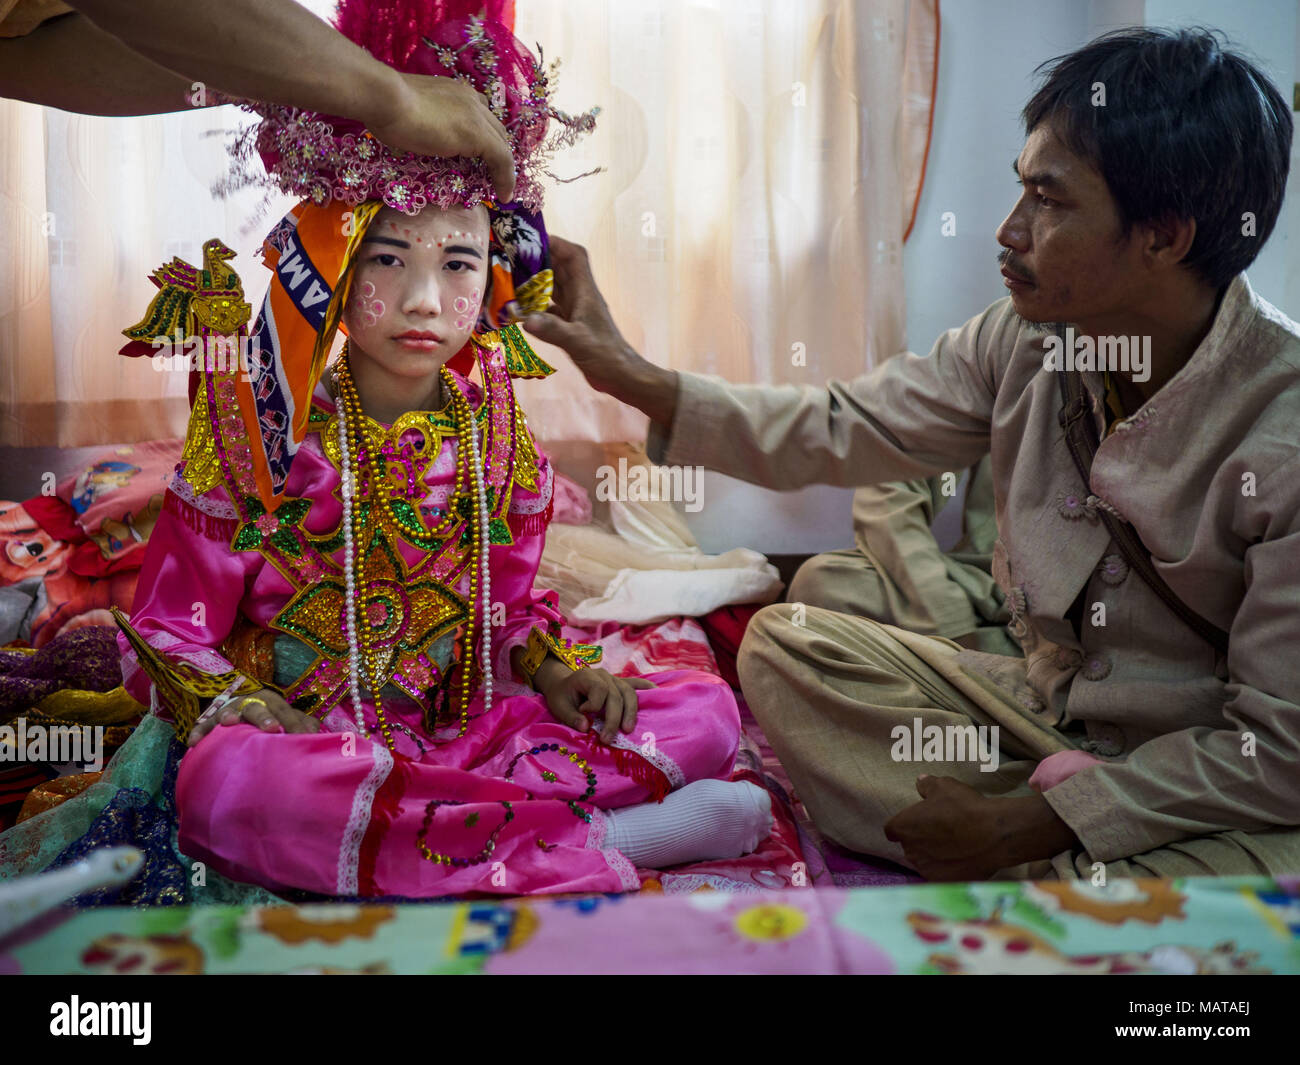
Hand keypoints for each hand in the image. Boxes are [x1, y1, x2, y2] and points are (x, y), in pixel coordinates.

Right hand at [187, 688, 319, 746]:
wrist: (239, 714)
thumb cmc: (269, 720)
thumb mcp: (286, 720)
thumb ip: (301, 724)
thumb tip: (315, 733)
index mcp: (272, 702)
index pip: (286, 712)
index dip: (295, 725)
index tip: (304, 738)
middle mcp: (251, 702)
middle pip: (258, 707)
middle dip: (265, 717)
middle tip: (273, 729)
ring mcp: (229, 710)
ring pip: (228, 711)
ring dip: (229, 715)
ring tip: (229, 722)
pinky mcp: (210, 721)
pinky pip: (202, 726)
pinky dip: (198, 733)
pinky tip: (194, 743)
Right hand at [365, 73, 515, 201]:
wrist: (385, 98)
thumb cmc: (385, 105)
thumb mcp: (409, 112)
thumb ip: (422, 120)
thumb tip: (416, 133)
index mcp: (454, 91)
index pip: (478, 115)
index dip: (483, 137)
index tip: (479, 155)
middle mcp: (470, 99)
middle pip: (495, 128)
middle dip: (497, 151)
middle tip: (493, 174)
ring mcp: (476, 116)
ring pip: (502, 144)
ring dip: (503, 166)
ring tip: (501, 188)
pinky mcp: (478, 135)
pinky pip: (502, 159)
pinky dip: (506, 178)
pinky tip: (503, 195)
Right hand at [522, 238, 635, 391]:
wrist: (620, 376)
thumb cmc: (605, 355)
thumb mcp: (577, 341)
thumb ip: (552, 330)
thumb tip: (525, 320)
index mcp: (586, 292)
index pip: (574, 256)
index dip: (556, 243)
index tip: (533, 239)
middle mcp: (581, 296)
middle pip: (561, 268)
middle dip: (540, 259)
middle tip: (514, 257)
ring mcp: (577, 311)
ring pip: (555, 287)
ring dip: (537, 281)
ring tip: (512, 278)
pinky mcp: (572, 325)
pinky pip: (552, 308)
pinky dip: (537, 305)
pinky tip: (521, 310)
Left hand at [537, 667, 655, 743]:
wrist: (564, 685)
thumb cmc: (561, 696)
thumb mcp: (558, 706)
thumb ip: (571, 717)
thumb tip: (586, 727)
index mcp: (587, 676)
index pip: (599, 689)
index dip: (594, 705)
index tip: (585, 717)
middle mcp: (603, 675)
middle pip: (616, 695)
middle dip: (614, 718)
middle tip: (607, 739)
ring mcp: (614, 679)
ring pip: (629, 693)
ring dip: (631, 712)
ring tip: (628, 730)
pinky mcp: (620, 684)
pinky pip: (636, 685)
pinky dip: (646, 688)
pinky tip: (657, 692)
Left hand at [882, 775, 1077, 880]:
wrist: (993, 834)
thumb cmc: (964, 807)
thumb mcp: (944, 786)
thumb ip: (927, 785)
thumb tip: (920, 782)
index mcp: (902, 827)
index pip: (892, 829)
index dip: (905, 825)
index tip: (919, 822)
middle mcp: (909, 851)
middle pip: (910, 846)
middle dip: (921, 840)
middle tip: (942, 832)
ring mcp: (926, 869)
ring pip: (924, 862)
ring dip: (933, 856)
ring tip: (954, 846)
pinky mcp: (943, 882)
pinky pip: (940, 875)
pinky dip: (948, 869)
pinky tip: (962, 860)